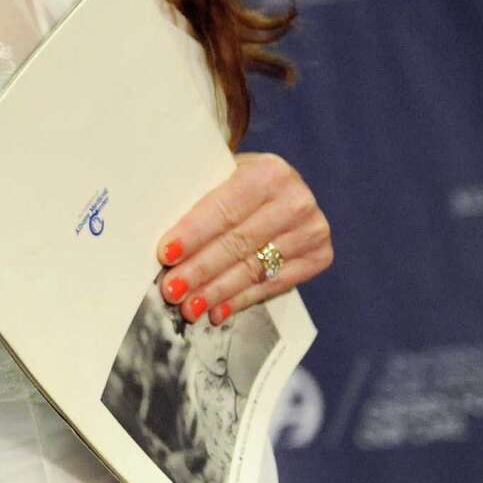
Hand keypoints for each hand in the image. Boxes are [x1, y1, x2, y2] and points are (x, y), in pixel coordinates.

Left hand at [155, 152, 331, 325]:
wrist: (278, 186)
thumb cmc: (235, 181)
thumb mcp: (218, 175)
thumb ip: (197, 201)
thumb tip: (163, 245)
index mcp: (269, 172)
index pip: (224, 210)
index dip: (194, 235)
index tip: (166, 255)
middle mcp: (296, 201)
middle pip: (238, 244)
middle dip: (200, 271)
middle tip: (172, 291)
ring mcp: (311, 230)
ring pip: (253, 269)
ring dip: (217, 292)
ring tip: (190, 307)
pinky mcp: (318, 256)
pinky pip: (272, 285)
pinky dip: (240, 299)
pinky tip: (217, 310)